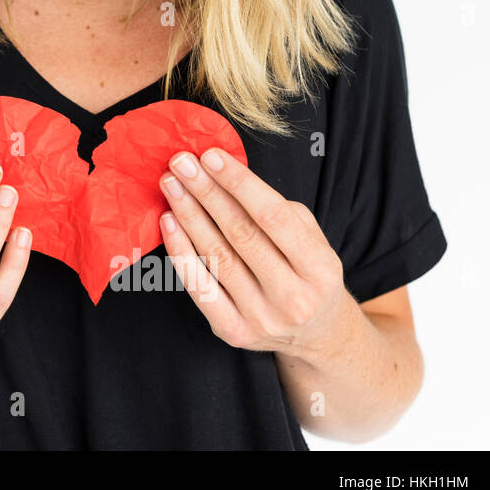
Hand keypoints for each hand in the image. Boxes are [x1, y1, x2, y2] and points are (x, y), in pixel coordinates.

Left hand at [157, 147, 356, 359]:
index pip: (273, 217)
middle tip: (180, 163)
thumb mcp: (312, 239)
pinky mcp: (234, 333)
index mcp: (321, 269)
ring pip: (216, 257)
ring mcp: (263, 319)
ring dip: (189, 215)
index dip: (239, 184)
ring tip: (170, 186)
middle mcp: (294, 298)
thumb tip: (227, 175)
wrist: (316, 333)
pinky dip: (180, 252)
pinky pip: (199, 288)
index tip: (210, 156)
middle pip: (240, 234)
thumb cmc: (307, 272)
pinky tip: (168, 223)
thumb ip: (279, 210)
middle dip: (206, 193)